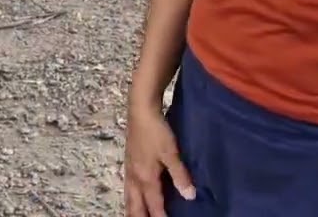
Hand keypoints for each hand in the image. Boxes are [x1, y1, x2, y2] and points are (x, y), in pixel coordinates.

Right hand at [123, 102, 195, 216]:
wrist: (140, 110)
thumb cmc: (157, 131)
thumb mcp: (171, 153)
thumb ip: (180, 175)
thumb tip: (189, 196)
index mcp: (146, 178)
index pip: (154, 205)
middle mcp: (135, 177)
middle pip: (135, 206)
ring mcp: (129, 169)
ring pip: (128, 197)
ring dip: (133, 210)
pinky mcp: (128, 161)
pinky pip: (127, 187)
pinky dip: (131, 197)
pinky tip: (134, 195)